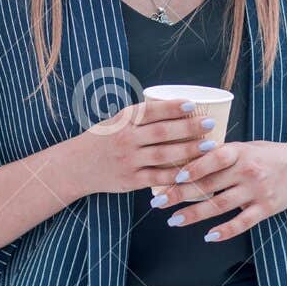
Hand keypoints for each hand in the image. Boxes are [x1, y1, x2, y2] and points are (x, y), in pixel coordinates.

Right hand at [54, 97, 215, 200]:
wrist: (76, 166)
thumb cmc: (103, 139)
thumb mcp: (116, 121)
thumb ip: (141, 117)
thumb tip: (177, 107)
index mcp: (123, 120)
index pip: (151, 111)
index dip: (172, 108)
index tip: (192, 104)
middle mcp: (125, 139)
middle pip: (162, 133)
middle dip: (189, 128)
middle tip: (210, 124)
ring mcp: (128, 161)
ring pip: (164, 156)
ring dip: (189, 151)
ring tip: (209, 146)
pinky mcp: (130, 180)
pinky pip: (158, 178)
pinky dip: (177, 176)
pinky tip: (194, 172)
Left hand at [148, 140, 286, 242]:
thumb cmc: (267, 155)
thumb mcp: (247, 146)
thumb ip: (221, 153)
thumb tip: (186, 156)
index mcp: (241, 152)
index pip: (215, 158)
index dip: (195, 167)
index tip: (174, 176)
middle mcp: (248, 172)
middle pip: (210, 185)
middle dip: (181, 194)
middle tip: (158, 202)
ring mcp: (257, 191)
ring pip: (221, 206)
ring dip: (195, 215)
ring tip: (174, 220)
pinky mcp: (265, 209)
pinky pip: (242, 223)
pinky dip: (224, 231)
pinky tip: (208, 236)